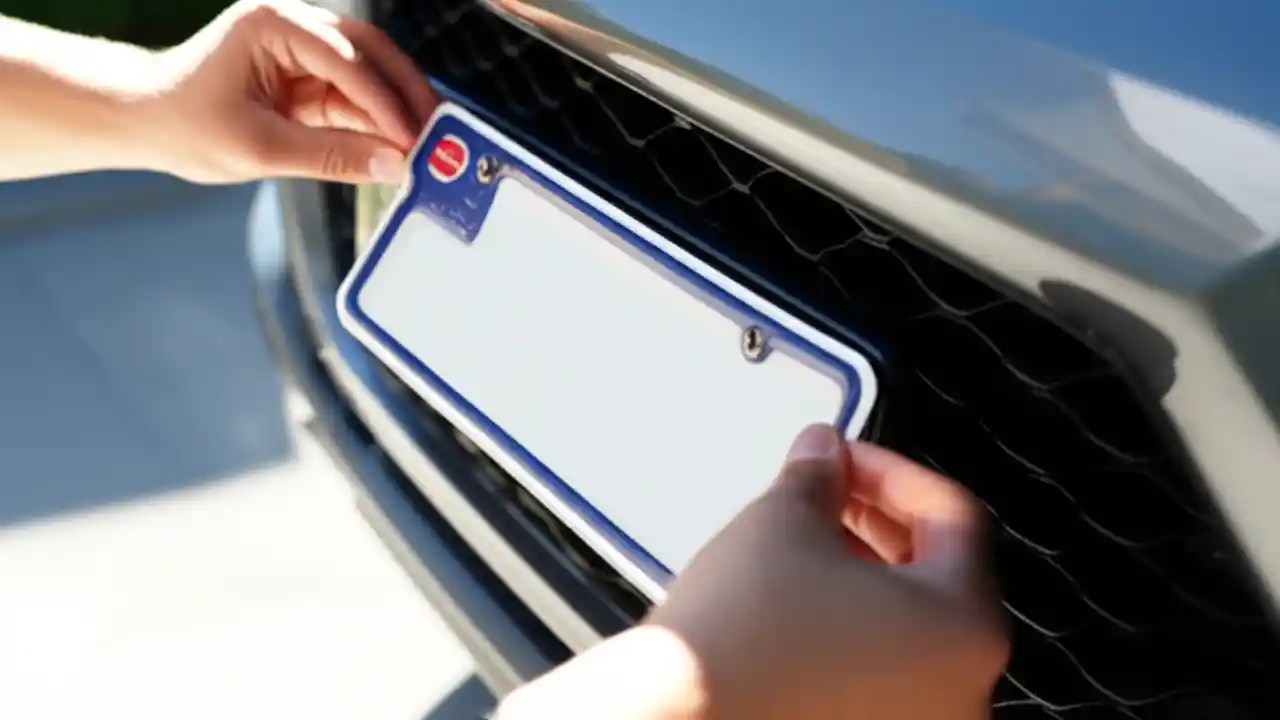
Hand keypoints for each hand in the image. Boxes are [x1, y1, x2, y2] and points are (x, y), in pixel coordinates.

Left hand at [141, 0, 435, 183]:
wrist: (144, 121)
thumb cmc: (185, 126)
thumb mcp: (260, 150)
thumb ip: (332, 158)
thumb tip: (395, 166)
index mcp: (273, 24)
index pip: (347, 61)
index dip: (385, 103)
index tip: (414, 140)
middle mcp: (293, 24)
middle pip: (372, 51)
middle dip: (408, 93)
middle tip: (439, 133)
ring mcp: (302, 48)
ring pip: (371, 71)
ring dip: (398, 107)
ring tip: (428, 144)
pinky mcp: (307, 74)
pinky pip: (355, 94)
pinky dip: (378, 119)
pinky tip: (399, 145)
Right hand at [499, 425, 1008, 718]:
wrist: (673, 718)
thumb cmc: (737, 643)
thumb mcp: (782, 521)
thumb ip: (819, 474)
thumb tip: (824, 454)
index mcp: (965, 628)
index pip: (954, 515)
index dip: (890, 470)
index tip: (845, 457)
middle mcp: (963, 690)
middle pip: (938, 573)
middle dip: (876, 519)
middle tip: (824, 492)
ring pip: (908, 627)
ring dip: (862, 572)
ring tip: (801, 544)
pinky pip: (878, 671)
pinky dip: (850, 628)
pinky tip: (797, 604)